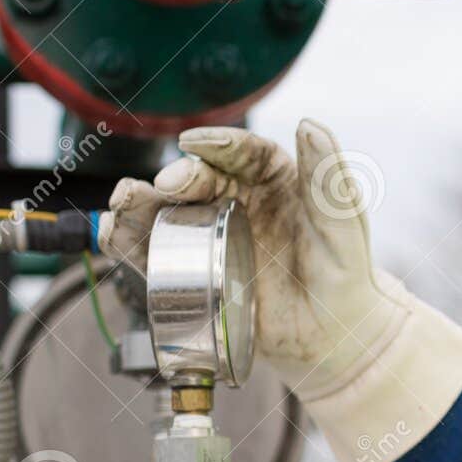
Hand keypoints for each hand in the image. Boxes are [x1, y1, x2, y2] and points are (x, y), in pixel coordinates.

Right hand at [102, 119, 461, 461]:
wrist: (333, 338)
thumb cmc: (347, 276)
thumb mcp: (344, 227)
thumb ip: (328, 179)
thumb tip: (310, 124)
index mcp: (279, 181)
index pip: (245, 152)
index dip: (219, 142)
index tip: (194, 141)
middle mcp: (241, 201)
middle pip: (201, 178)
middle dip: (178, 176)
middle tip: (168, 185)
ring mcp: (215, 234)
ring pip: (170, 209)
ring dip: (142, 202)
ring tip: (124, 202)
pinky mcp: (196, 269)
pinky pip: (156, 251)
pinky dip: (130, 242)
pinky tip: (113, 234)